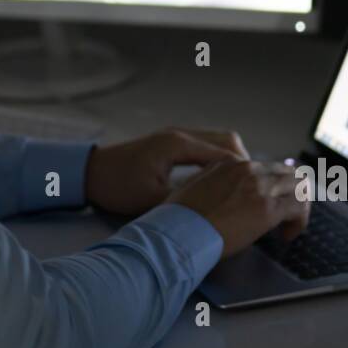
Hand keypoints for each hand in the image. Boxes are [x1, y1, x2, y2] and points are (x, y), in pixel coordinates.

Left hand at [85, 127, 249, 216]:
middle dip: (245, 164)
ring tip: (242, 187)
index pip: (226, 153)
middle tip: (255, 189)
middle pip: (228, 140)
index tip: (259, 192)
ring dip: (233, 161)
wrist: (87, 172)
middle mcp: (180, 135)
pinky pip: (205, 147)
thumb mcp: (151, 200)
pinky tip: (221, 181)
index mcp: (178, 145)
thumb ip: (184, 202)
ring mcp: (175, 137)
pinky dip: (218, 161)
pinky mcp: (170, 144)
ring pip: (218, 141)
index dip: (246, 173)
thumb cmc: (115, 185)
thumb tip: (215, 212)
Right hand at [166, 159, 310, 258]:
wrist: (180, 232)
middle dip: (293, 192)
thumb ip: (214, 182)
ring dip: (299, 206)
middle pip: (288, 172)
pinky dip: (299, 222)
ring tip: (290, 225)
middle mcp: (247, 169)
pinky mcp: (268, 209)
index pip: (266, 167)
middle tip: (288, 213)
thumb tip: (227, 193)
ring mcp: (259, 187)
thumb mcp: (194, 187)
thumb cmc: (181, 218)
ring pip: (299, 187)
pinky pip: (299, 208)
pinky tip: (288, 235)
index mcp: (230, 163)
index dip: (273, 187)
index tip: (268, 203)